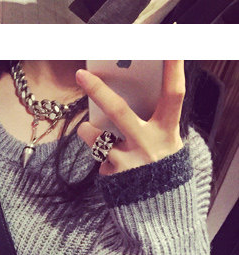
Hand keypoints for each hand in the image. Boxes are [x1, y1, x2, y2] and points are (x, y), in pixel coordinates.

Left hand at [83, 52, 185, 172]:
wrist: (163, 211)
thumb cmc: (162, 169)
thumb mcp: (165, 143)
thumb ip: (151, 122)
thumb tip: (125, 95)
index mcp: (167, 131)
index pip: (174, 93)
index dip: (174, 69)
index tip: (171, 44)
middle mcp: (150, 144)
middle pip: (119, 110)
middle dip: (98, 90)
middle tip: (81, 75)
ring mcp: (132, 161)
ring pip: (98, 137)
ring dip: (88, 131)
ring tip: (87, 130)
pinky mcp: (116, 176)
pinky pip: (100, 159)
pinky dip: (102, 160)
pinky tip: (113, 167)